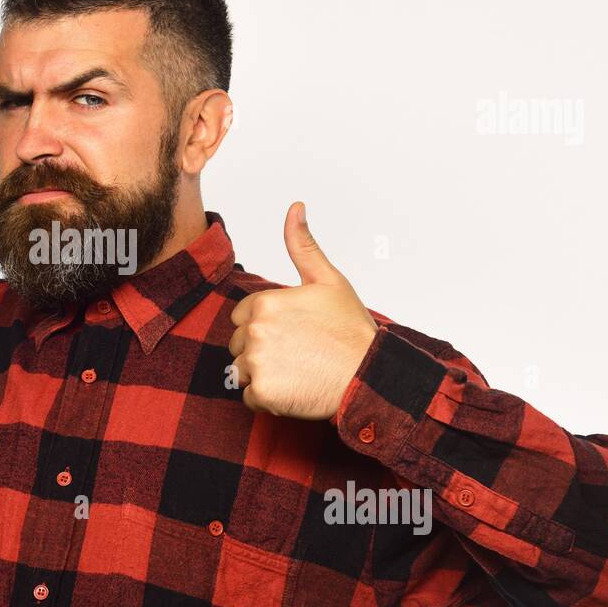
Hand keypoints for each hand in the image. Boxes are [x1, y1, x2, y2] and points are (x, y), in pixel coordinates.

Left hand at [228, 202, 378, 419]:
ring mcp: (256, 363)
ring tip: (296, 371)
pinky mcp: (262, 393)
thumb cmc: (351, 330)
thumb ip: (303, 245)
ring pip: (241, 370)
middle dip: (261, 350)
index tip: (292, 332)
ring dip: (262, 374)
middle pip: (239, 343)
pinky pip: (248, 396)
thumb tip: (295, 208)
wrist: (368, 376)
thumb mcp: (329, 280)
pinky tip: (294, 389)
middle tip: (298, 353)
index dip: (265, 325)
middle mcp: (255, 331)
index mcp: (265, 303)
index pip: (243, 317)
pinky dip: (267, 398)